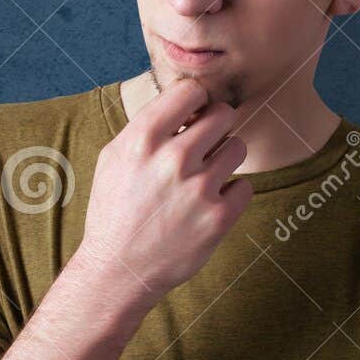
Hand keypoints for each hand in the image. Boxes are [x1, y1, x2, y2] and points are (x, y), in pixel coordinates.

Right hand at [76, 76, 252, 301]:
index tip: (191, 116)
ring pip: (238, 147)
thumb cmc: (115, 209)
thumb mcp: (114, 156)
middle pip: (223, 114)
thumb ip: (148, 125)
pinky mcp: (219, 217)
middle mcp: (173, 159)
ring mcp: (199, 189)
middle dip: (216, 126)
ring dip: (224, 159)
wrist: (119, 269)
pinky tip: (208, 205)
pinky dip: (230, 194)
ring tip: (203, 177)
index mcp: (143, 139)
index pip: (191, 90)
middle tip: (204, 144)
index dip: (195, 101)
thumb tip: (187, 101)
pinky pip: (245, 186)